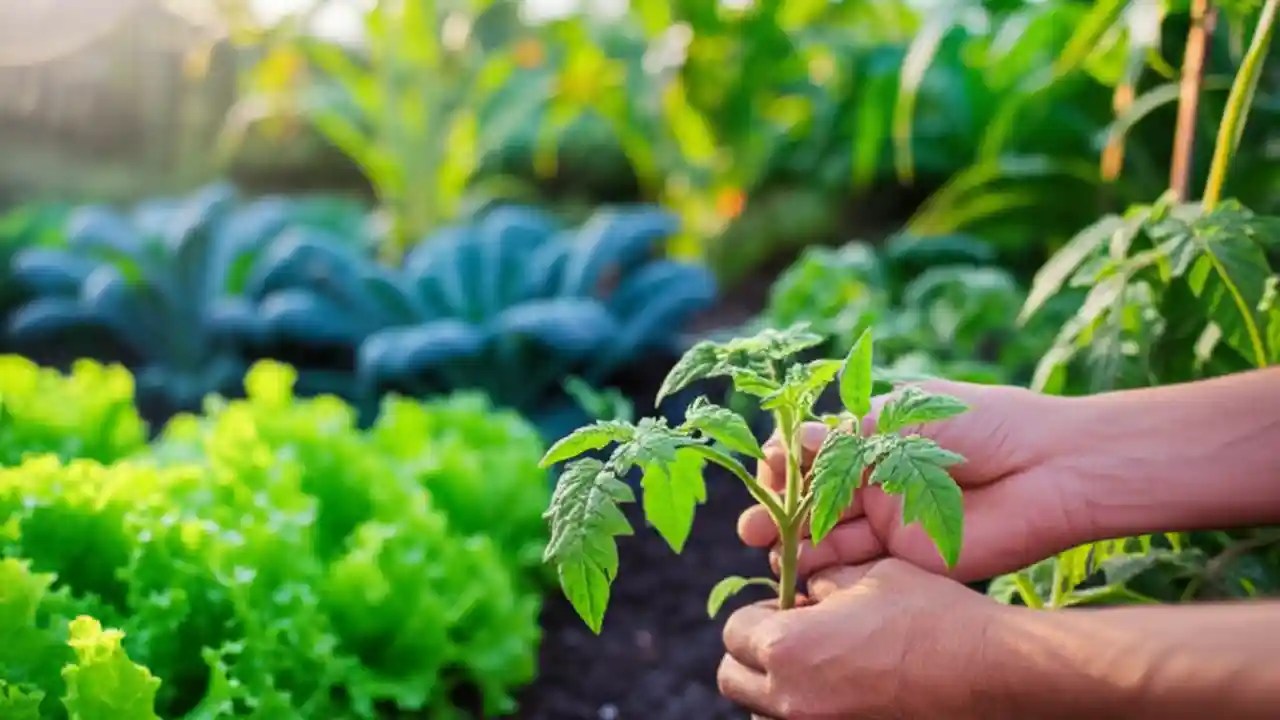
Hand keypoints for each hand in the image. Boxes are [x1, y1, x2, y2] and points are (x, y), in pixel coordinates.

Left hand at [718, 559, 1005, 719]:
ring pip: (762, 711)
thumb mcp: (871, 576)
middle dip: (754, 653)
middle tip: (796, 637)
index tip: (791, 606)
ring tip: (820, 666)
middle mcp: (791, 699)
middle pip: (733, 678)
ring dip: (776, 687)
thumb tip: (805, 587)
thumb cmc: (933, 616)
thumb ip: (824, 580)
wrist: (992, 672)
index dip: (761, 613)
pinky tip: (844, 688)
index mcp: (788, 648)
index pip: (734, 631)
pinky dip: (806, 708)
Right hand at [739, 380, 1089, 580]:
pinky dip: (824, 565)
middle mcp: (878, 481)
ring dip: (793, 539)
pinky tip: (798, 562)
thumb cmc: (984, 423)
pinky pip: (857, 564)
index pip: (815, 452)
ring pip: (827, 534)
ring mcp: (891, 521)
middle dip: (778, 508)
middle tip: (753, 522)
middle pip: (813, 498)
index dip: (786, 461)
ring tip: (765, 542)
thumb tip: (797, 441)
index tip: (768, 466)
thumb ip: (850, 436)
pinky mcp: (908, 559)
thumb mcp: (907, 415)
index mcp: (878, 438)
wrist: (1050, 467)